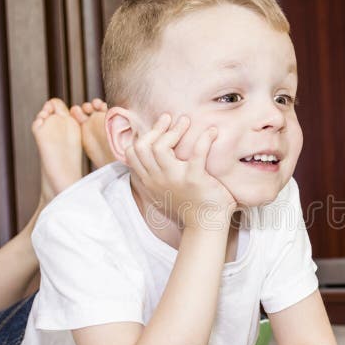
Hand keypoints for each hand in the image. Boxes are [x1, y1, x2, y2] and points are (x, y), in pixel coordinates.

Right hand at [125, 114, 236, 228]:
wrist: (207, 224)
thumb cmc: (190, 204)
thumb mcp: (165, 191)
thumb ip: (156, 176)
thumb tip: (154, 156)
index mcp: (150, 180)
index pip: (132, 153)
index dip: (143, 136)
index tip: (159, 128)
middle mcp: (158, 179)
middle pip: (142, 146)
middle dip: (156, 128)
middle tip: (171, 119)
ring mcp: (175, 179)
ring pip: (160, 147)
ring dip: (174, 130)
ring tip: (187, 121)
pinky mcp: (194, 179)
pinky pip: (197, 152)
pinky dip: (205, 138)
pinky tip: (212, 131)